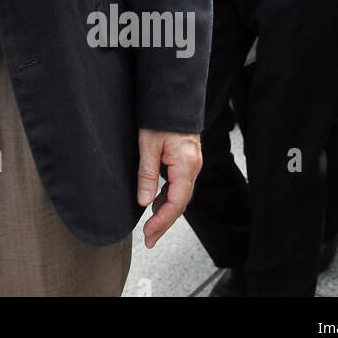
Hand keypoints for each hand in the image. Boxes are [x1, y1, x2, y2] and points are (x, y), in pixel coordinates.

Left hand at [137, 128, 200, 247]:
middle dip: (164, 223)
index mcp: (185, 166)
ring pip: (180, 196)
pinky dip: (168, 198)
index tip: (149, 234)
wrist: (173, 98)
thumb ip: (147, 174)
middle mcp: (193, 168)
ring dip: (166, 212)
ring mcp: (192, 165)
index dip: (162, 222)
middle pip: (181, 204)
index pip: (176, 203)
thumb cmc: (160, 117)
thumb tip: (144, 201)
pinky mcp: (187, 161)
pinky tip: (156, 204)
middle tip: (150, 239)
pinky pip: (179, 186)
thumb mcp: (148, 144)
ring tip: (150, 226)